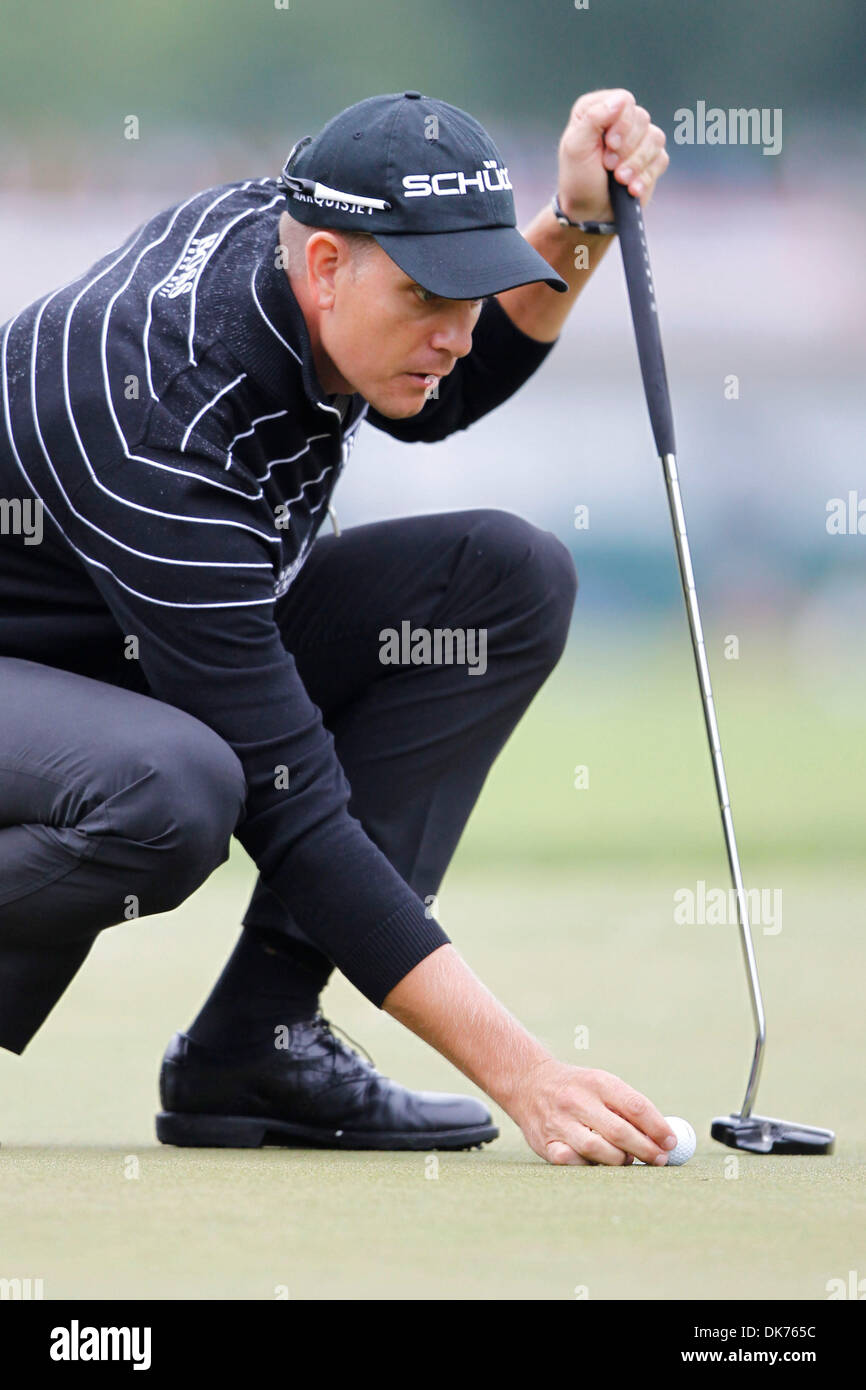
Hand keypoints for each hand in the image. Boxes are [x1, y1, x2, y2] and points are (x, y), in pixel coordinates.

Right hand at [510, 1058, 676, 1165]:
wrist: (528, 1082)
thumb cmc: (577, 1089)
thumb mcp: (601, 1084)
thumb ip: (628, 1107)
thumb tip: (664, 1136)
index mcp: (597, 1082)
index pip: (635, 1106)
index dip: (657, 1127)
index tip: (671, 1142)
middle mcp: (578, 1100)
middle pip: (620, 1131)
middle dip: (646, 1149)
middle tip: (659, 1159)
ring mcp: (560, 1122)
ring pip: (598, 1149)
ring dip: (620, 1160)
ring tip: (627, 1159)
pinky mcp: (545, 1143)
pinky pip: (572, 1162)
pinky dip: (589, 1165)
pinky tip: (595, 1162)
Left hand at [556, 88, 668, 225]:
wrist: (590, 211)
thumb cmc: (579, 178)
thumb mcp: (576, 147)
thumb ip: (594, 118)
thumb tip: (621, 101)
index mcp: (598, 108)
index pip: (624, 101)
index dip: (621, 123)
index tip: (609, 145)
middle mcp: (619, 119)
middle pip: (642, 118)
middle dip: (626, 148)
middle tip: (609, 166)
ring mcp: (638, 138)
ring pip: (655, 138)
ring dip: (636, 163)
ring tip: (620, 180)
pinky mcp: (651, 158)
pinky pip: (661, 159)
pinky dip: (645, 176)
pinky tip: (631, 189)